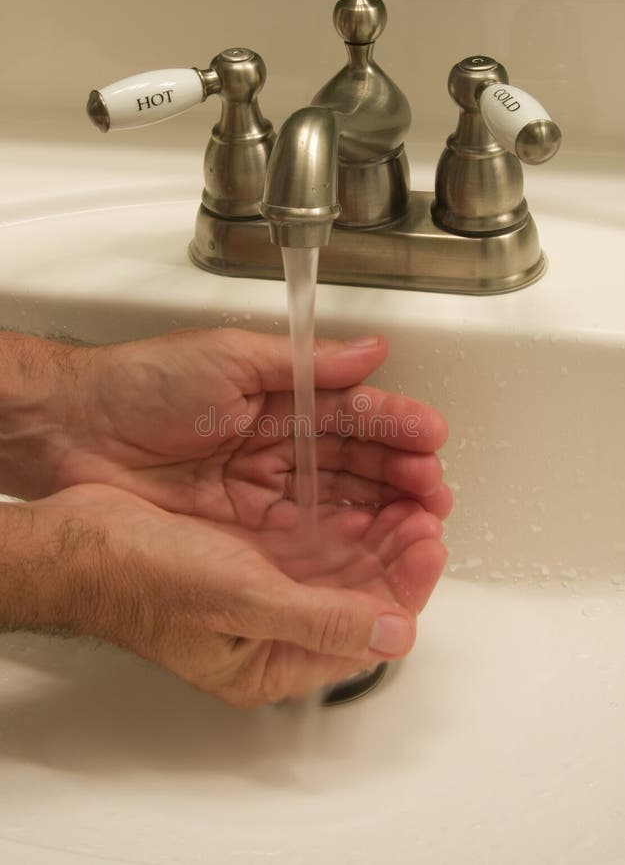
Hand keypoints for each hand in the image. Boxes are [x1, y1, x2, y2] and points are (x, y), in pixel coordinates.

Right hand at [20, 483, 446, 706]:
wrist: (80, 541)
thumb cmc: (142, 582)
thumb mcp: (239, 601)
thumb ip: (319, 621)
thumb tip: (391, 635)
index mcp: (273, 659)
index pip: (364, 631)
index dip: (406, 585)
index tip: (429, 541)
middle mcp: (276, 625)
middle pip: (362, 592)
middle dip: (400, 549)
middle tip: (430, 507)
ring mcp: (266, 583)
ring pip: (344, 558)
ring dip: (380, 525)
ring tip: (411, 492)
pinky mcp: (254, 547)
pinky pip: (316, 530)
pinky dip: (345, 508)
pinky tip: (365, 487)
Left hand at [46, 329, 451, 525]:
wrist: (74, 433)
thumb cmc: (142, 385)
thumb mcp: (228, 357)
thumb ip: (305, 363)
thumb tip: (371, 350)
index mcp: (280, 402)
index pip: (354, 415)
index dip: (396, 425)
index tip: (431, 436)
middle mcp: (279, 449)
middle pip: (356, 466)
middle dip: (403, 475)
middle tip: (436, 489)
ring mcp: (264, 494)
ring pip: (339, 505)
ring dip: (384, 513)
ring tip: (421, 523)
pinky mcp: (245, 533)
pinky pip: (304, 541)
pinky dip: (343, 545)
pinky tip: (374, 547)